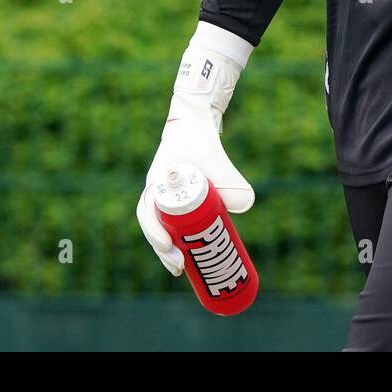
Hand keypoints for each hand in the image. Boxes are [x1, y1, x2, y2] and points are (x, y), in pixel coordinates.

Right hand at [136, 25, 254, 276]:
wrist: (197, 121)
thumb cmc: (199, 138)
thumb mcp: (214, 157)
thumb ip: (231, 179)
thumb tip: (244, 207)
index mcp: (156, 183)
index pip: (147, 213)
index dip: (155, 233)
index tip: (170, 247)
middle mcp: (157, 193)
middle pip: (154, 228)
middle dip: (163, 251)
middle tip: (180, 269)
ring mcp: (166, 196)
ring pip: (164, 227)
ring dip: (171, 249)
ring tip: (185, 269)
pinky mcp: (178, 198)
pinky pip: (175, 222)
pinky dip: (181, 238)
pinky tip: (193, 254)